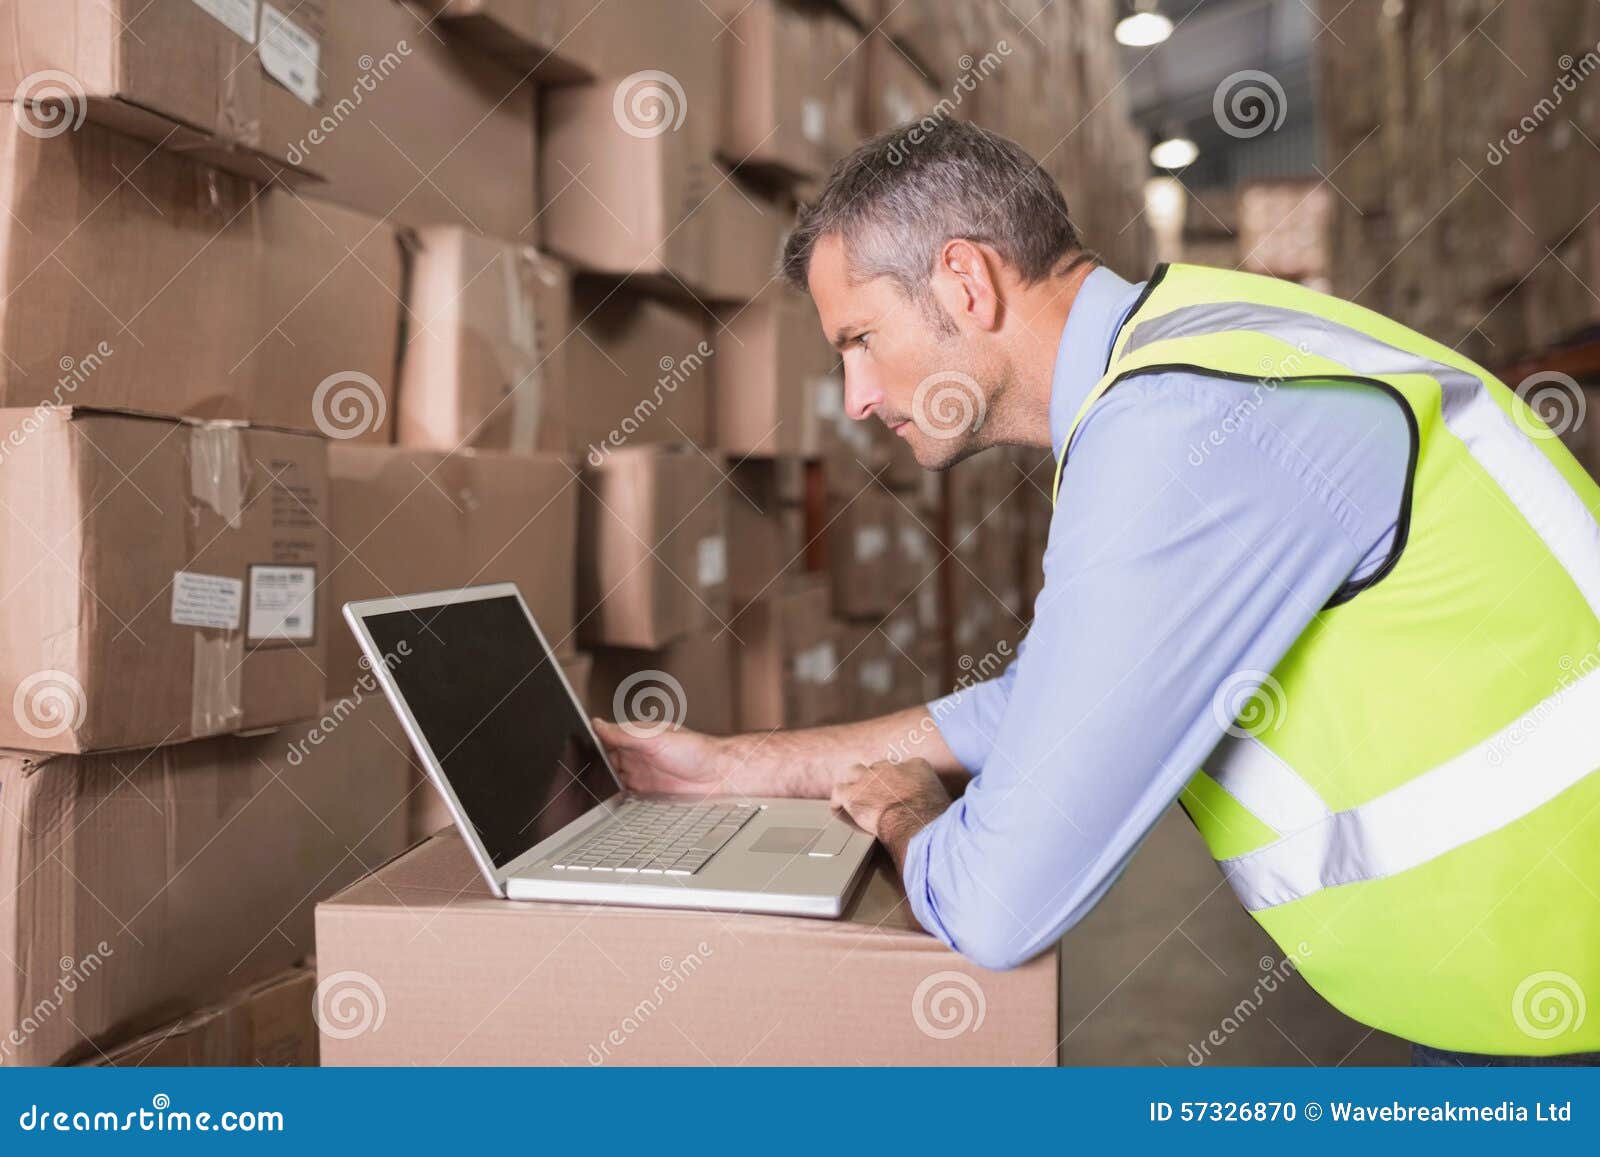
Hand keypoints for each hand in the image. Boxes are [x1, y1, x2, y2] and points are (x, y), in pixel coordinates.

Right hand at [591, 718, 735, 795]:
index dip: (590, 743)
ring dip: (602, 783)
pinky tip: (606, 800)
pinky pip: (622, 794)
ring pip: (611, 778)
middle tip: (578, 774)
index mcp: (635, 736)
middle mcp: (635, 754)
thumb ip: (625, 734)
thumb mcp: (655, 739)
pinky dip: (613, 797)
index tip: (574, 748)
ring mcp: (639, 773)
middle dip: (592, 766)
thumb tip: (598, 724)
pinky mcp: (644, 791)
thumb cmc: (694, 750)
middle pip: (604, 760)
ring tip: (588, 788)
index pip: (605, 738)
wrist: (716, 776)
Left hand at [829, 758, 950, 841]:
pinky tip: (840, 813)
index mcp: (915, 765)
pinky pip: (838, 793)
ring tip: (854, 798)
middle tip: (875, 796)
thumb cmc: (933, 818)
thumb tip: (938, 809)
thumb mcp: (944, 801)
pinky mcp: (852, 794)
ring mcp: (869, 778)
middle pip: (877, 767)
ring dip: (854, 784)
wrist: (916, 823)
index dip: (897, 782)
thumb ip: (935, 798)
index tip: (897, 793)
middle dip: (875, 780)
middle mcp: (890, 766)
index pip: (902, 767)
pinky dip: (838, 803)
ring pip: (853, 772)